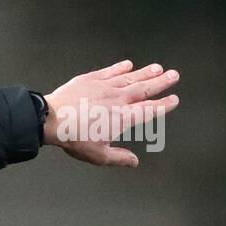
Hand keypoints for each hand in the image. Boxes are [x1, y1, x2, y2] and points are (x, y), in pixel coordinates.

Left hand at [42, 59, 180, 166]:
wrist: (51, 120)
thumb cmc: (73, 138)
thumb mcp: (98, 155)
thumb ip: (119, 158)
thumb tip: (133, 162)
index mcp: (123, 118)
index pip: (150, 110)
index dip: (164, 105)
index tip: (174, 99)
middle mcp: (118, 99)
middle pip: (145, 88)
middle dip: (161, 82)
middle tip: (174, 75)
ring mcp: (105, 87)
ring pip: (130, 77)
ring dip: (145, 72)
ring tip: (158, 68)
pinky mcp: (90, 79)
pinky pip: (110, 71)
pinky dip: (120, 67)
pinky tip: (128, 64)